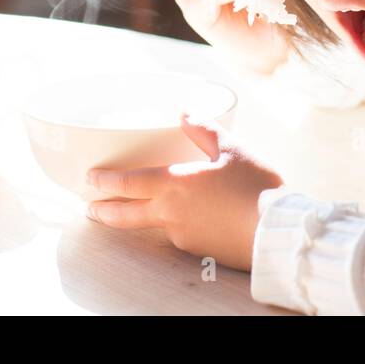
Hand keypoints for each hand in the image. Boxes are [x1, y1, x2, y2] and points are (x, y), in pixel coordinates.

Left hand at [85, 113, 284, 271]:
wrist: (274, 230)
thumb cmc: (255, 187)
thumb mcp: (231, 149)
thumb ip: (205, 131)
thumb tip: (185, 113)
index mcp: (175, 184)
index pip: (128, 183)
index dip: (105, 181)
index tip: (90, 178)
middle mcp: (171, 213)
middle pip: (126, 216)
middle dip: (104, 211)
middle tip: (90, 209)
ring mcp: (182, 235)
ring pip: (152, 225)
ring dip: (139, 218)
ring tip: (139, 211)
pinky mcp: (198, 249)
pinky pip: (180, 234)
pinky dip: (177, 225)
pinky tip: (190, 219)